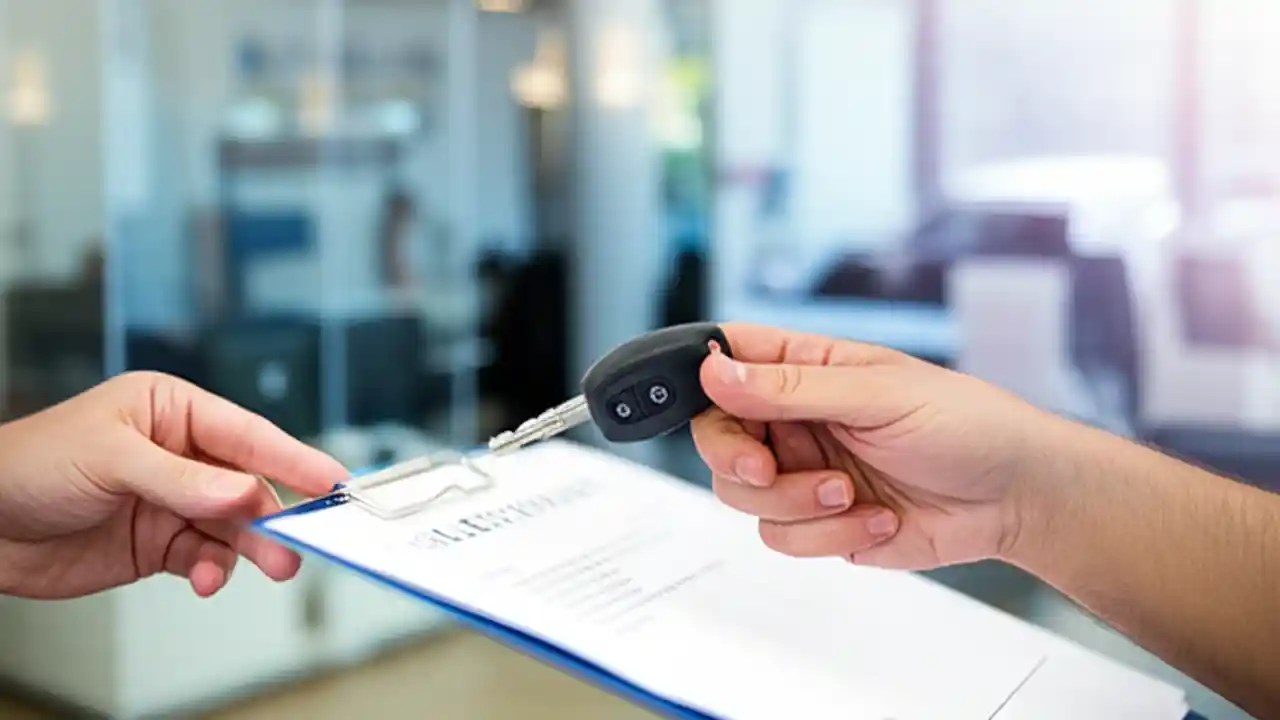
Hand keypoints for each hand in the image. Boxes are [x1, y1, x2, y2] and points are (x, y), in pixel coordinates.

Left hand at [0, 372, 348, 599]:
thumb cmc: (28, 466)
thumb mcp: (109, 459)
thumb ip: (181, 480)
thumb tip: (242, 493)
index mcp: (171, 410)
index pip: (246, 432)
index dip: (292, 456)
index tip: (332, 479)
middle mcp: (180, 454)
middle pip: (249, 483)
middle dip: (276, 513)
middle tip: (303, 538)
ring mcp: (172, 501)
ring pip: (233, 526)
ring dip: (253, 548)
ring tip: (273, 567)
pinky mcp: (159, 544)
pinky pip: (205, 557)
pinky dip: (215, 570)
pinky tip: (209, 578)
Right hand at [692, 323, 1068, 569]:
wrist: (1016, 499)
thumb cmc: (967, 424)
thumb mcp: (876, 394)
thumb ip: (790, 387)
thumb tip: (715, 370)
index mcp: (805, 366)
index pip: (725, 360)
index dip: (702, 380)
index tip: (716, 406)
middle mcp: (795, 418)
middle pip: (718, 437)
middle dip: (739, 459)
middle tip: (770, 467)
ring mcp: (802, 471)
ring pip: (743, 495)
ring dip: (794, 502)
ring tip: (850, 492)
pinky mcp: (818, 522)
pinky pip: (781, 537)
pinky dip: (826, 535)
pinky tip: (877, 517)